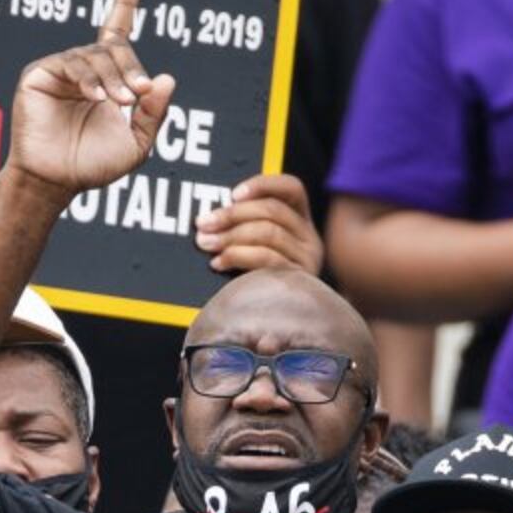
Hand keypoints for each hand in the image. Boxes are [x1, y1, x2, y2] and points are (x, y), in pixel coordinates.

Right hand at [8, 0, 175, 196]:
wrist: (58, 182)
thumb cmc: (93, 166)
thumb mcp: (136, 144)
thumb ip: (153, 115)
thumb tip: (167, 79)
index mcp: (107, 79)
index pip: (115, 34)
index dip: (123, 4)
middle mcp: (84, 70)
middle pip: (113, 48)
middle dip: (130, 67)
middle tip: (137, 95)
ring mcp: (60, 70)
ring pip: (94, 55)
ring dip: (112, 77)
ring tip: (119, 102)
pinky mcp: (39, 75)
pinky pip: (69, 62)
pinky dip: (88, 78)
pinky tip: (98, 98)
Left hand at [194, 173, 323, 273]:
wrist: (280, 328)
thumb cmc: (259, 281)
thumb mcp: (258, 248)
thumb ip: (246, 227)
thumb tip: (210, 219)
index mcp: (301, 221)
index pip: (291, 188)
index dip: (262, 184)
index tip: (232, 194)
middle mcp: (310, 238)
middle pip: (273, 210)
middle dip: (232, 215)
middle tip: (203, 224)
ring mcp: (307, 259)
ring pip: (269, 232)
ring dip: (231, 235)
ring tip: (206, 244)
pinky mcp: (299, 280)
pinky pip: (267, 259)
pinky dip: (238, 256)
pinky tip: (219, 263)